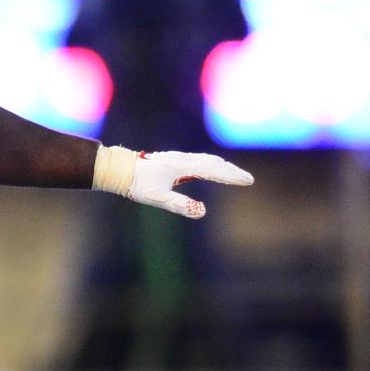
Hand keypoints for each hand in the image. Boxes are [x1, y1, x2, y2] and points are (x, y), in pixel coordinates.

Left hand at [99, 148, 252, 218]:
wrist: (121, 169)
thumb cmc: (138, 184)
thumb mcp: (158, 198)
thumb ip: (180, 205)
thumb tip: (202, 211)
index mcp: (183, 166)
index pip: (214, 171)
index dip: (231, 176)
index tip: (248, 181)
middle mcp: (183, 159)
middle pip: (214, 163)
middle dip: (231, 172)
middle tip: (248, 179)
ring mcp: (179, 158)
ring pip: (207, 160)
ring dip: (223, 166)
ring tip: (235, 174)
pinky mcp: (174, 160)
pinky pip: (199, 160)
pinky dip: (212, 164)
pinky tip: (211, 168)